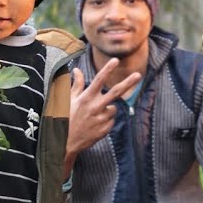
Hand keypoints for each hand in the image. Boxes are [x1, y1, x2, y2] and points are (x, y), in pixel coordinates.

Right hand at [65, 58, 141, 176]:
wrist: (65, 142)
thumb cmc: (65, 118)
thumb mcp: (68, 100)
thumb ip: (76, 85)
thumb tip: (76, 69)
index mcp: (85, 98)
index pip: (98, 80)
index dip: (107, 69)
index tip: (115, 60)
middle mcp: (95, 107)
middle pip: (115, 92)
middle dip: (128, 82)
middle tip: (138, 74)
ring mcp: (101, 119)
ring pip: (113, 108)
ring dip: (108, 109)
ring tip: (94, 116)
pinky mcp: (105, 129)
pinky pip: (111, 121)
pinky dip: (106, 121)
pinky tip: (95, 125)